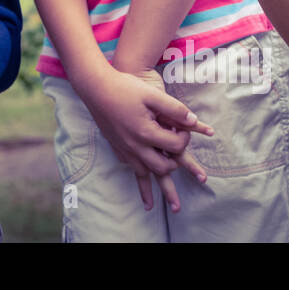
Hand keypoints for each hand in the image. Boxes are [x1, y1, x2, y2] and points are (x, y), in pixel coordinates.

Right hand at [84, 67, 212, 211]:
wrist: (95, 88)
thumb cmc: (125, 88)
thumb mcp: (152, 94)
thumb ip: (174, 109)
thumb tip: (193, 122)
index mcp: (146, 133)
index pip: (176, 145)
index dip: (186, 137)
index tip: (185, 127)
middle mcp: (136, 146)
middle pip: (164, 166)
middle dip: (177, 162)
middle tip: (182, 153)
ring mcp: (125, 150)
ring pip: (147, 174)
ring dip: (162, 185)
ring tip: (174, 201)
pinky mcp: (118, 149)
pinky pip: (133, 172)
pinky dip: (142, 186)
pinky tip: (146, 200)